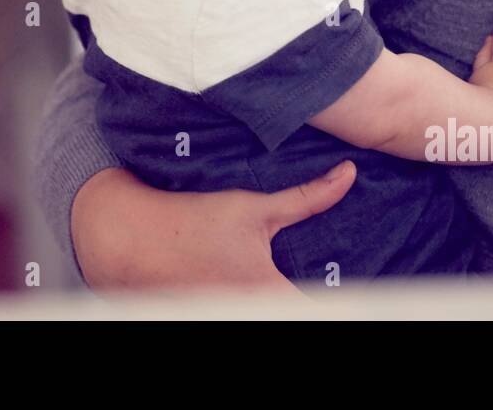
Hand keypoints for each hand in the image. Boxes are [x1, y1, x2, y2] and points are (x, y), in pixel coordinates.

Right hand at [70, 161, 356, 292]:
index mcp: (266, 291)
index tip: (362, 296)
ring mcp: (220, 318)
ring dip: (279, 299)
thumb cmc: (194, 218)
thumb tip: (349, 174)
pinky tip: (253, 290)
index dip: (343, 304)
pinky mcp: (201, 319)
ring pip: (263, 316)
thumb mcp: (253, 207)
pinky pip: (238, 314)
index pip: (320, 313)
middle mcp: (245, 312)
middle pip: (292, 312)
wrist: (130, 237)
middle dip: (308, 298)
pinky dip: (253, 304)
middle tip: (321, 287)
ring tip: (287, 284)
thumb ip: (307, 198)